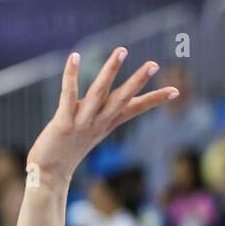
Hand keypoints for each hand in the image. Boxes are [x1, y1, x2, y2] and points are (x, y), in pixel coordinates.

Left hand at [27, 48, 179, 184]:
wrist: (48, 175)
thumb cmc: (66, 152)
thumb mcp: (88, 131)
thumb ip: (97, 115)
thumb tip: (104, 102)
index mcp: (106, 123)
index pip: (134, 109)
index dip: (154, 100)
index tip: (176, 92)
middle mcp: (97, 122)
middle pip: (121, 99)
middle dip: (137, 81)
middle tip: (154, 64)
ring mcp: (81, 122)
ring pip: (99, 93)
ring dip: (110, 71)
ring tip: (122, 50)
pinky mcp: (63, 123)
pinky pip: (68, 95)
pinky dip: (71, 76)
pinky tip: (75, 57)